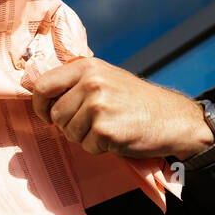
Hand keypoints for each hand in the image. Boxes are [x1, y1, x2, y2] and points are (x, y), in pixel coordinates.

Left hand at [30, 57, 214, 159]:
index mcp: (87, 67)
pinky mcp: (106, 129)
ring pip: (68, 132)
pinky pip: (86, 146)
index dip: (40, 105)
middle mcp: (91, 83)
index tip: (47, 114)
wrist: (174, 119)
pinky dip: (99, 148)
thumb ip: (76, 82)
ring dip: (85, 137)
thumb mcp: (106, 78)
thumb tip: (40, 94)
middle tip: (92, 124)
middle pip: (55, 114)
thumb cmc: (136, 101)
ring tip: (108, 128)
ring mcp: (98, 106)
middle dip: (68, 125)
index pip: (43, 85)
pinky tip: (117, 137)